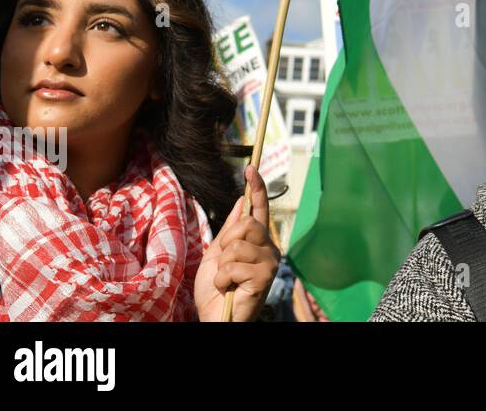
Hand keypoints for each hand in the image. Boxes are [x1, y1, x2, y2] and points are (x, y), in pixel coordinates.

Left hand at [195, 165, 280, 321]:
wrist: (216, 318)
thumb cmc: (217, 292)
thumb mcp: (217, 255)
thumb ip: (230, 230)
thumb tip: (241, 201)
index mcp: (258, 242)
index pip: (259, 209)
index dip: (256, 187)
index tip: (251, 167)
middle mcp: (269, 249)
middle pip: (247, 223)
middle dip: (227, 241)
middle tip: (224, 263)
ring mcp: (269, 263)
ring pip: (238, 244)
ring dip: (222, 265)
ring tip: (226, 280)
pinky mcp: (265, 277)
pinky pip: (234, 265)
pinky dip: (223, 279)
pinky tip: (229, 289)